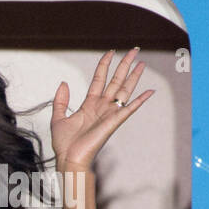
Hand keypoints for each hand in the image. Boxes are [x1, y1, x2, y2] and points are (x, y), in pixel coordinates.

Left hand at [51, 48, 153, 170]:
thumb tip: (63, 83)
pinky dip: (140, 100)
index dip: (104, 65)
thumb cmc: (64, 144)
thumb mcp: (58, 118)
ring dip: (133, 76)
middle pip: (116, 80)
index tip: (110, 52)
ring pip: (124, 90)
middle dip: (124, 65)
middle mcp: (102, 107)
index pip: (100, 79)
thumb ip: (60, 101)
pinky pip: (129, 109)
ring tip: (142, 62)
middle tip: (134, 50)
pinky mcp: (114, 122)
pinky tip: (150, 91)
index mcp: (89, 104)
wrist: (68, 159)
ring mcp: (109, 114)